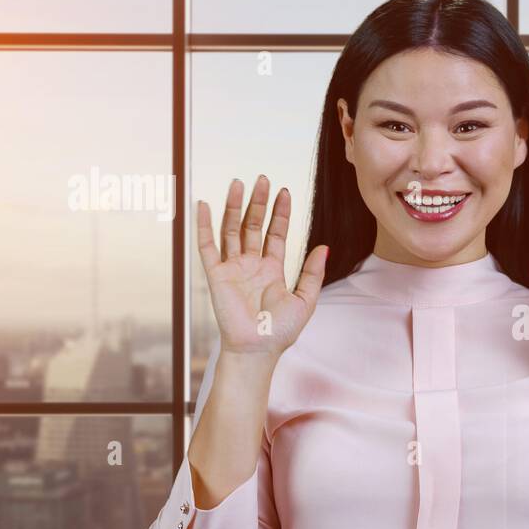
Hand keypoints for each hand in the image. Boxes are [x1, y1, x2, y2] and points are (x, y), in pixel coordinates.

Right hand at [196, 175, 328, 359]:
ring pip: (232, 229)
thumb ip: (313, 273)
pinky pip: (208, 246)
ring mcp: (233, 268)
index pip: (275, 233)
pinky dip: (205, 226)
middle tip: (263, 179)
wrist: (258, 349)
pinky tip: (205, 205)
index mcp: (272, 269)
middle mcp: (251, 265)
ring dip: (234, 207)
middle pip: (253, 225)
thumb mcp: (305, 299)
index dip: (280, 213)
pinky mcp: (216, 275)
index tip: (284, 192)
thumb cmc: (281, 331)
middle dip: (259, 203)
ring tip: (238, 183)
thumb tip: (324, 246)